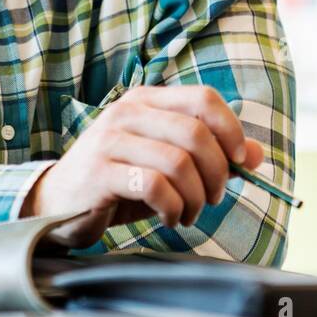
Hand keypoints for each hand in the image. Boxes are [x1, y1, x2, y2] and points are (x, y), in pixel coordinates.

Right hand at [21, 84, 263, 248]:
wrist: (57, 204)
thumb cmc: (119, 182)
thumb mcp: (166, 163)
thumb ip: (211, 155)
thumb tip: (258, 154)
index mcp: (147, 100)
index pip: (203, 99)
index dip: (231, 130)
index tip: (240, 161)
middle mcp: (128, 112)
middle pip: (196, 133)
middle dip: (217, 172)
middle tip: (214, 198)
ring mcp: (110, 140)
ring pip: (179, 161)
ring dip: (196, 197)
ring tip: (189, 213)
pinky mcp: (100, 172)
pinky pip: (154, 186)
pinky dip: (173, 208)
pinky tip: (170, 217)